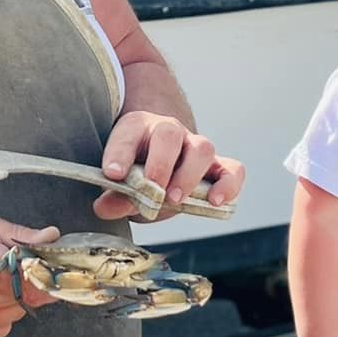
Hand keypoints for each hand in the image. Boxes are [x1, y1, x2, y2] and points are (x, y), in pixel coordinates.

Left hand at [94, 109, 245, 221]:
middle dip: (160, 164)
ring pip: (202, 148)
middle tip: (153, 191)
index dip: (120, 153)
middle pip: (169, 134)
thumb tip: (104, 207)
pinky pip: (233, 170)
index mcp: (138, 129)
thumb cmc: (137, 175)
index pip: (128, 133)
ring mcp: (196, 148)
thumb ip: (114, 196)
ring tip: (175, 200)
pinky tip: (215, 202)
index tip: (112, 174)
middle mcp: (169, 132)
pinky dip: (228, 185)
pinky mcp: (218, 167)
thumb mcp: (120, 185)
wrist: (159, 172)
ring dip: (189, 176)